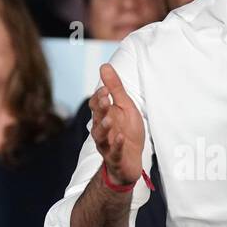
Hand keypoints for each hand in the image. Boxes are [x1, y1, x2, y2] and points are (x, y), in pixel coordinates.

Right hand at [90, 63, 144, 185]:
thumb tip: (104, 65)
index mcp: (104, 115)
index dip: (100, 97)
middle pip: (97, 118)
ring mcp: (107, 145)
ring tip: (109, 119)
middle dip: (101, 109)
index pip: (96, 104)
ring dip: (104, 127)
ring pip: (100, 136)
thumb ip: (115, 88)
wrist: (131, 162)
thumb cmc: (127, 132)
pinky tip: (120, 138)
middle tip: (105, 99)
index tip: (105, 89)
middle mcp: (102, 129)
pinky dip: (116, 145)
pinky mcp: (115, 158)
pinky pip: (114, 152)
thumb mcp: (125, 107)